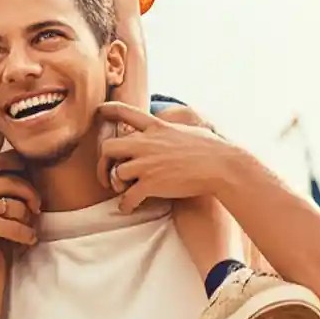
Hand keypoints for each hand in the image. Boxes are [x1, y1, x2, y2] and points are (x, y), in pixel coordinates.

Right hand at [0, 151, 39, 260]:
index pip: (0, 159)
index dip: (18, 164)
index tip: (26, 171)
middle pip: (17, 182)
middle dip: (31, 193)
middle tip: (36, 204)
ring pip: (18, 205)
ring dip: (30, 216)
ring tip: (32, 225)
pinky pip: (15, 228)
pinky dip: (26, 234)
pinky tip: (29, 239)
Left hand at [95, 101, 239, 213]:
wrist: (221, 165)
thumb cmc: (212, 148)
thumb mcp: (189, 128)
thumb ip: (174, 128)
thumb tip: (176, 128)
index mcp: (156, 127)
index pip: (126, 112)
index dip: (108, 110)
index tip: (98, 111)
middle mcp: (146, 143)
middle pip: (108, 147)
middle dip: (103, 161)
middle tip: (106, 173)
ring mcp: (147, 164)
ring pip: (116, 173)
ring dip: (116, 185)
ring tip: (122, 191)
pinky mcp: (151, 184)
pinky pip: (127, 197)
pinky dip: (125, 205)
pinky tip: (128, 207)